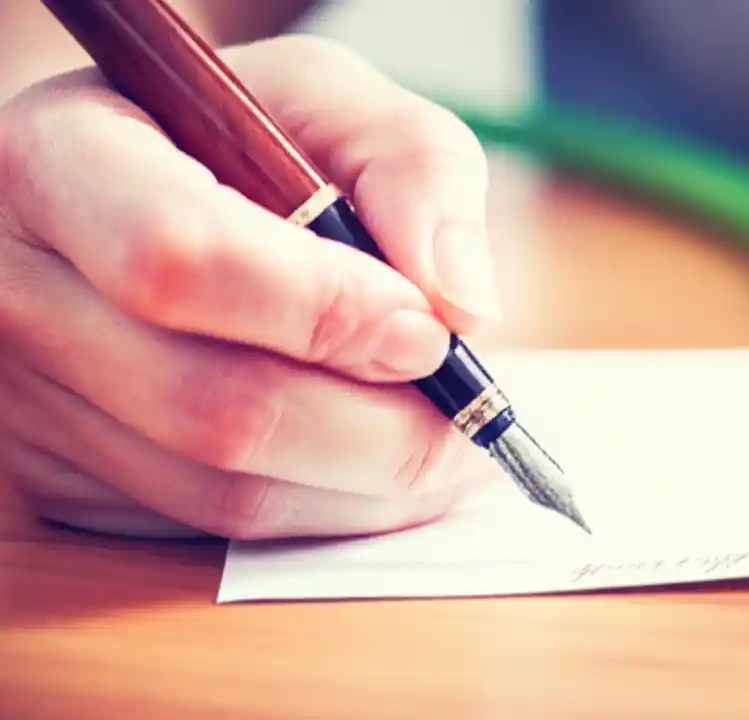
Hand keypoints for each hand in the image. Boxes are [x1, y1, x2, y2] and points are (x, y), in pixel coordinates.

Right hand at [0, 36, 501, 539]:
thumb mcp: (339, 104)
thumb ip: (416, 171)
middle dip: (381, 429)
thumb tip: (462, 309)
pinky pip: (215, 531)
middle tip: (470, 414)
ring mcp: (32, 401)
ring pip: (224, 493)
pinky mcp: (65, 479)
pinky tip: (372, 462)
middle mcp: (21, 289)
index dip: (324, 311)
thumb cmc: (249, 139)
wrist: (156, 188)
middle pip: (215, 408)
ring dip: (369, 486)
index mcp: (63, 159)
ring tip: (444, 443)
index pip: (181, 257)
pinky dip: (324, 511)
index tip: (429, 332)